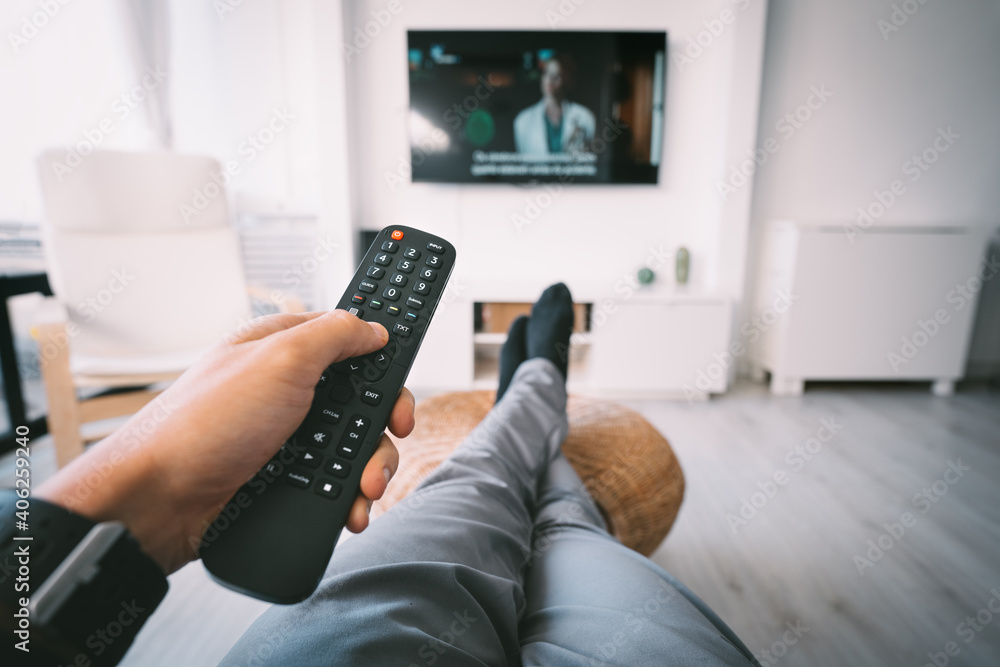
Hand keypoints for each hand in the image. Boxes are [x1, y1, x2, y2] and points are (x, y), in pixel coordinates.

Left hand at [37, 311, 414, 573]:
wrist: (158, 502)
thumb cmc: (202, 424)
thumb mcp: (279, 359)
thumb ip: (334, 335)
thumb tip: (373, 327)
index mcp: (284, 350)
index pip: (350, 339)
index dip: (382, 352)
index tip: (403, 367)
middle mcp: (288, 390)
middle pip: (363, 398)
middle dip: (384, 422)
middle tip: (393, 430)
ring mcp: (287, 436)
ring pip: (355, 446)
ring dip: (371, 467)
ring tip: (364, 488)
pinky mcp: (285, 478)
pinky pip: (336, 484)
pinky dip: (350, 498)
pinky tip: (349, 509)